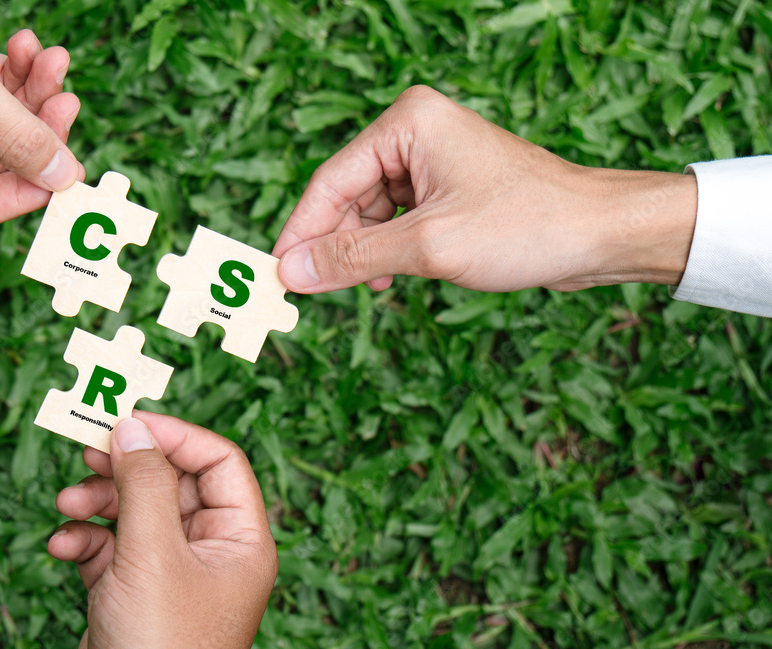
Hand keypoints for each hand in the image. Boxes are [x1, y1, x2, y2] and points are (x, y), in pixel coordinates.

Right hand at [0, 0, 83, 230]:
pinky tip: (29, 45)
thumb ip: (15, 135)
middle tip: (67, 102)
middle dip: (36, 130)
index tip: (66, 171)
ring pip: (0, 122)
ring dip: (34, 94)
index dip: (23, 192)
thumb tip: (64, 179)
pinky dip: (16, 70)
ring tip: (54, 61)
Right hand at [48, 413, 276, 648]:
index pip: (218, 462)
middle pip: (171, 481)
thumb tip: (132, 427)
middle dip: (126, 467)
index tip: (128, 421)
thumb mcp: (153, 556)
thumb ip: (143, 485)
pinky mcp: (133, 592)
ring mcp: (171, 573)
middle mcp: (210, 551)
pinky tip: (62, 544)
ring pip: (135, 511)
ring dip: (98, 501)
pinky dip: (84, 539)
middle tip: (86, 449)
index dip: (175, 435)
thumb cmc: (162, 648)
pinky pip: (109, 547)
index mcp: (239, 539)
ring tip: (67, 502)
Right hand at [273, 85, 697, 293]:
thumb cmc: (527, 226)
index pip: (331, 181)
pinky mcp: (448, 188)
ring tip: (369, 287)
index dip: (301, 232)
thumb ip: (352, 258)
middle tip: (313, 292)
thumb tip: (290, 271)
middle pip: (348, 196)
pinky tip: (392, 277)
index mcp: (407, 124)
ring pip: (371, 213)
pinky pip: (398, 220)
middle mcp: (416, 133)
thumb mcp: (428, 247)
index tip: (277, 275)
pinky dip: (389, 251)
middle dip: (335, 245)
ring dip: (364, 253)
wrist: (603, 233)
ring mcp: (433, 160)